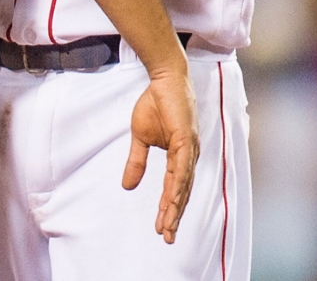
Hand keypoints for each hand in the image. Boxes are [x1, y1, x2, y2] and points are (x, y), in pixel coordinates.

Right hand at [122, 69, 199, 243]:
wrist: (163, 79)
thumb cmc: (155, 104)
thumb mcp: (140, 137)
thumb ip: (137, 161)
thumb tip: (127, 186)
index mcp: (180, 156)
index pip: (175, 189)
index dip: (168, 209)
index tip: (161, 228)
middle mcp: (189, 157)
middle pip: (182, 193)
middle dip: (174, 216)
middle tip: (167, 237)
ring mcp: (190, 148)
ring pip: (184, 185)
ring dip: (176, 206)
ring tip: (168, 226)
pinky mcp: (187, 139)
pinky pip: (183, 167)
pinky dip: (179, 185)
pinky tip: (173, 200)